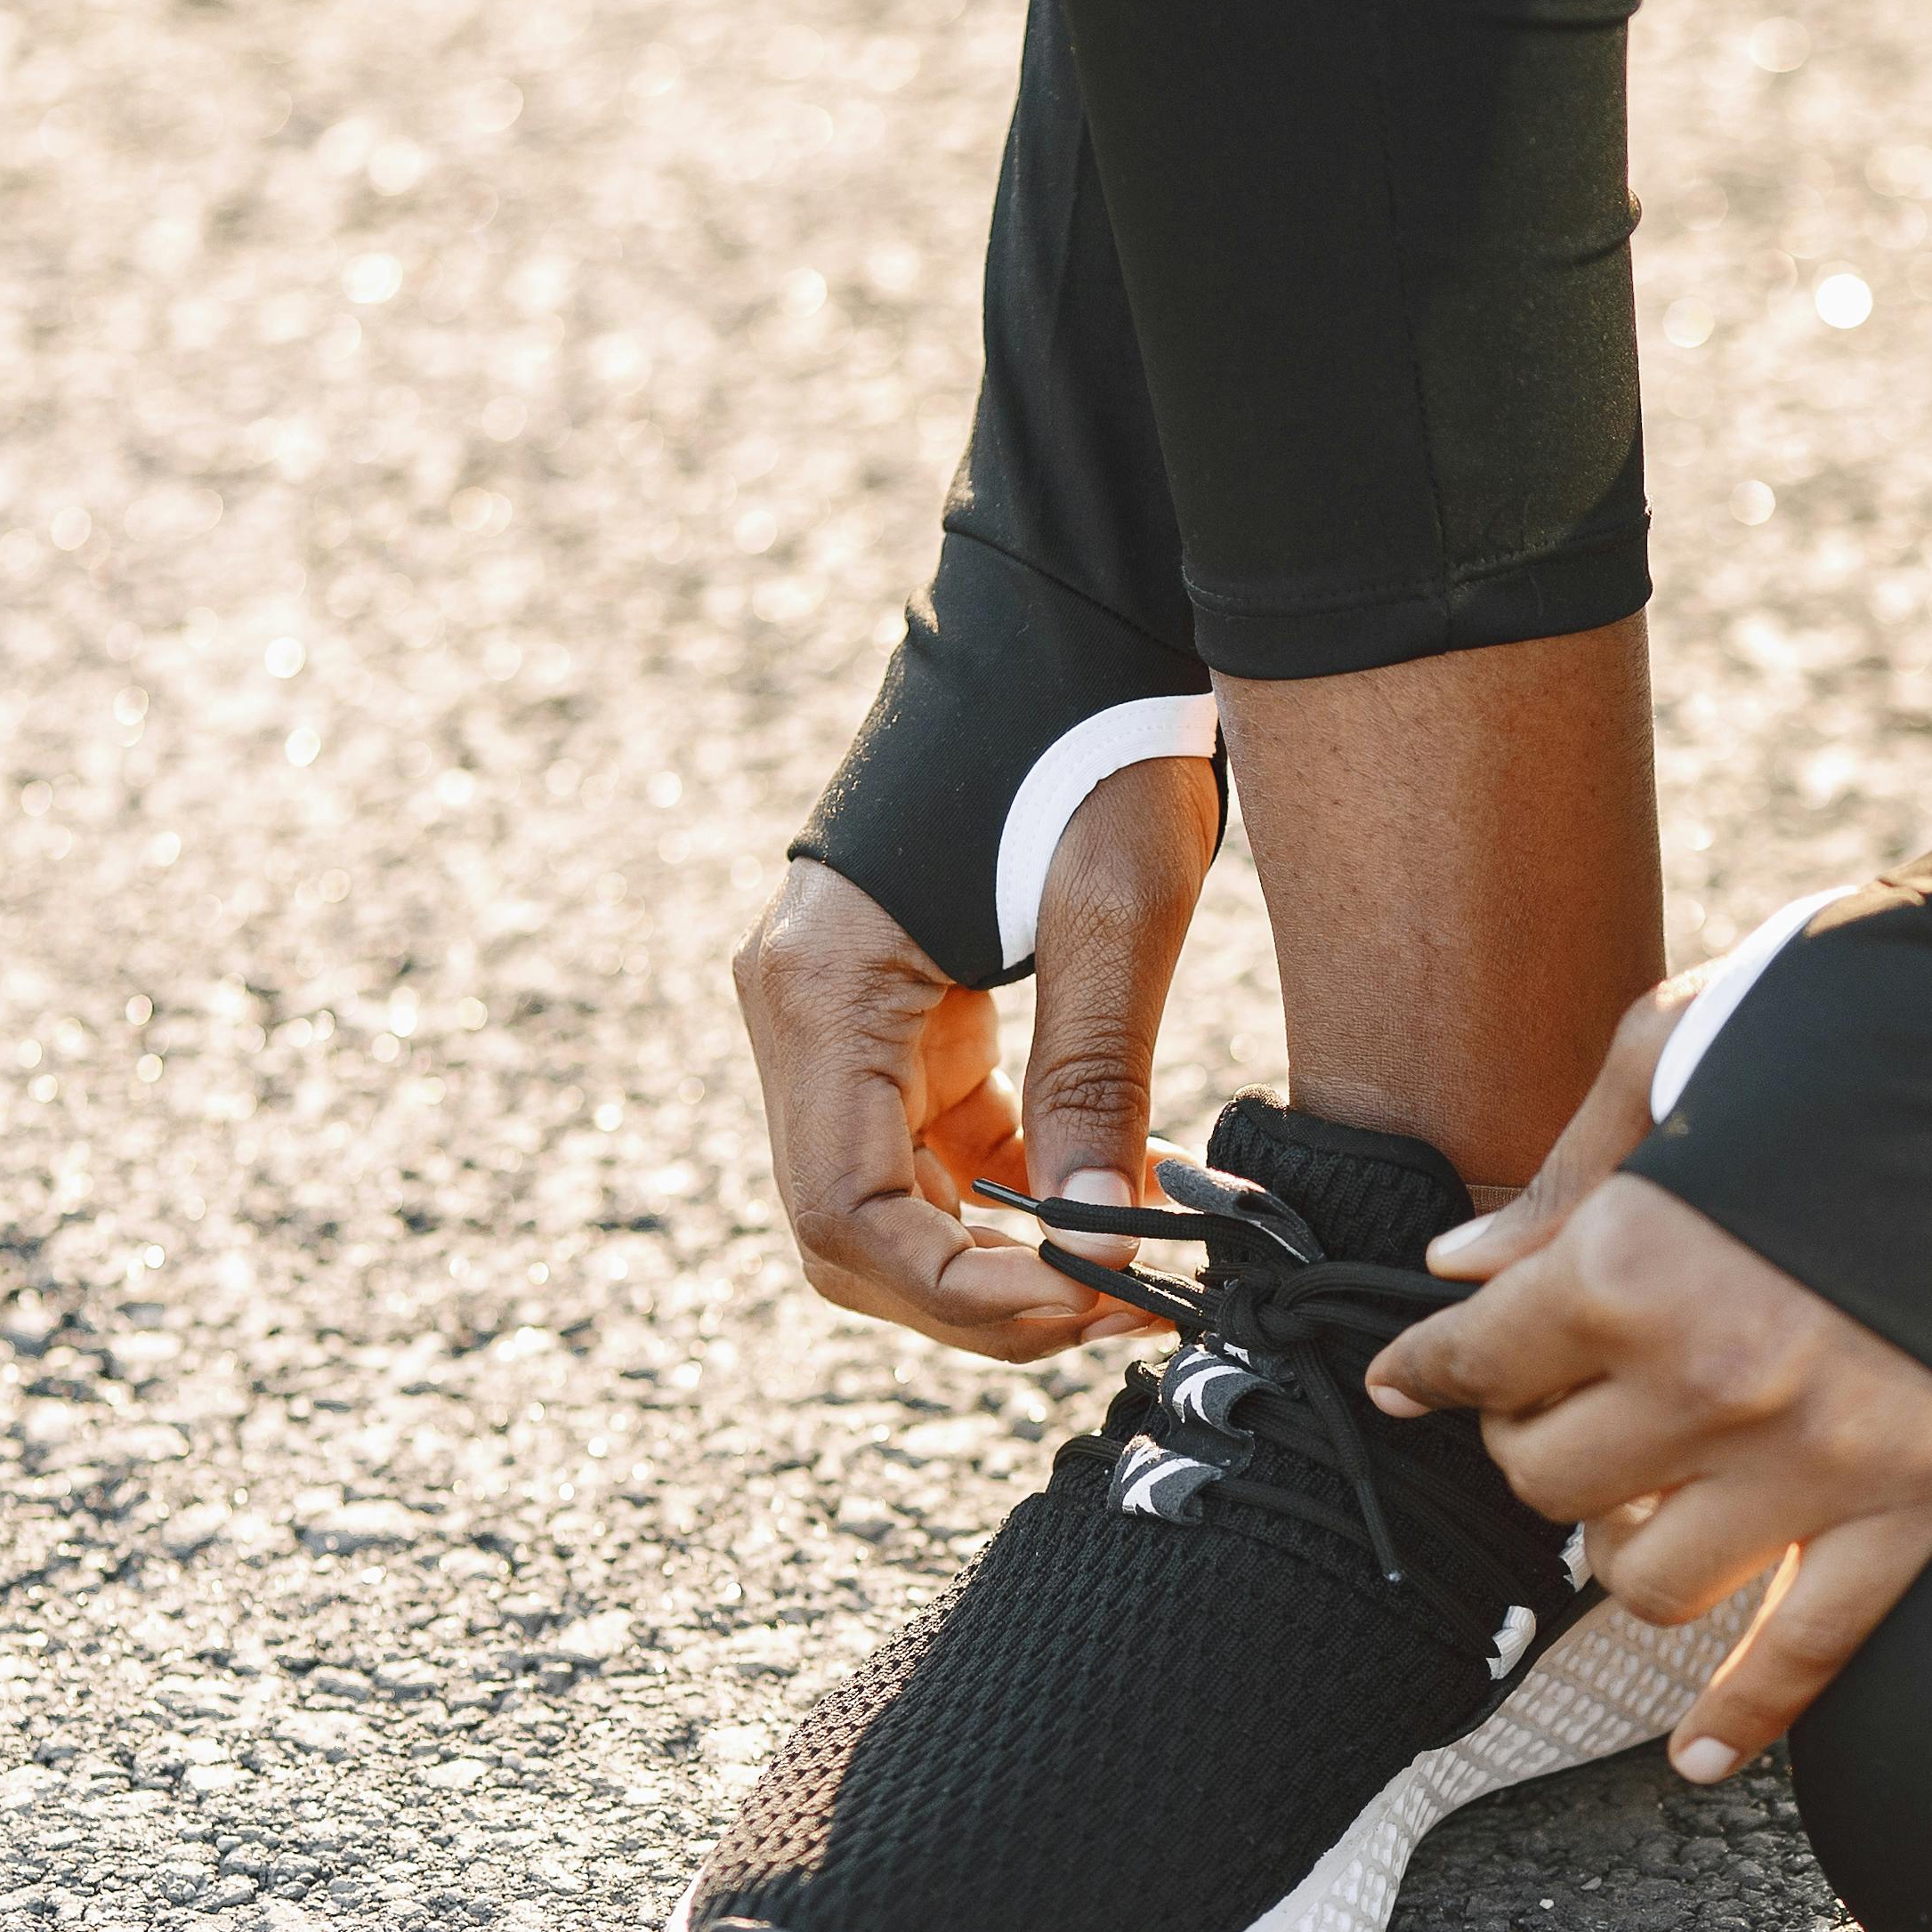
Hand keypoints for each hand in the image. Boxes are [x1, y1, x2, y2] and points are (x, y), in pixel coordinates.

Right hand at [730, 754, 1218, 1358]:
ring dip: (1000, 1257)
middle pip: (851, 1232)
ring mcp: (838, 1017)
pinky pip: (932, 1149)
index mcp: (821, 988)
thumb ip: (1096, 1080)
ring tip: (1133, 1267)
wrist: (1068, 624)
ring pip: (890, 1203)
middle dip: (978, 1295)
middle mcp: (798, 1011)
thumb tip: (1098, 1244)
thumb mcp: (1114, 912)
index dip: (957, 1293)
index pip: (845, 1216)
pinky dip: (1015, 1195)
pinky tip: (1115, 1198)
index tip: (1083, 1304)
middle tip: (1121, 1307)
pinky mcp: (894, 1016)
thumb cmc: (1091, 740)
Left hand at [1365, 981, 1931, 1780]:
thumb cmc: (1859, 1018)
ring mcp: (1821, 1459)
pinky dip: (1742, 1718)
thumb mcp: (1677, 1050)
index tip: (1409, 1381)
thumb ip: (1563, 1176)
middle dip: (1529, 1445)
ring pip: (1647, 1579)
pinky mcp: (1918, 1505)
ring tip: (1634, 1499)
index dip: (1430, 1370)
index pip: (1481, 1359)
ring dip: (1619, 1545)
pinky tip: (1693, 1757)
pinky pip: (1808, 1654)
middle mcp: (1714, 1380)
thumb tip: (1462, 1274)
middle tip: (1551, 1408)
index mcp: (1637, 1263)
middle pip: (1547, 1483)